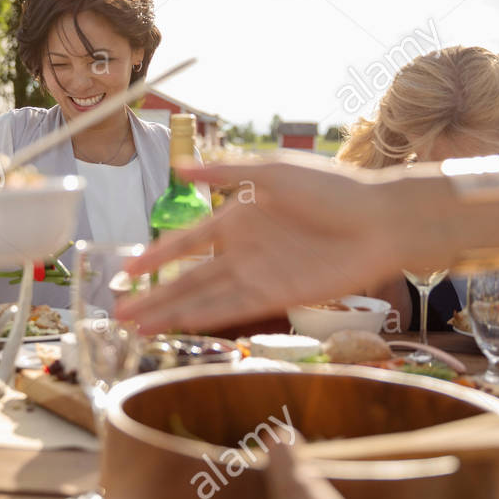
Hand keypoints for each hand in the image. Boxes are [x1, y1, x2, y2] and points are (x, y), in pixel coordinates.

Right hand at [116, 154, 414, 331]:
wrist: (380, 221)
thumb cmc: (332, 188)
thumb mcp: (272, 172)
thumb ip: (224, 174)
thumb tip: (180, 170)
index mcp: (237, 217)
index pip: (187, 243)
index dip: (157, 257)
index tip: (129, 270)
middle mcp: (242, 250)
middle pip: (188, 279)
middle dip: (154, 297)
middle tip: (118, 312)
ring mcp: (258, 276)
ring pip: (203, 299)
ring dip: (169, 314)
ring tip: (135, 329)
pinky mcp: (277, 297)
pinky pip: (231, 310)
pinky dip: (203, 319)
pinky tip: (177, 327)